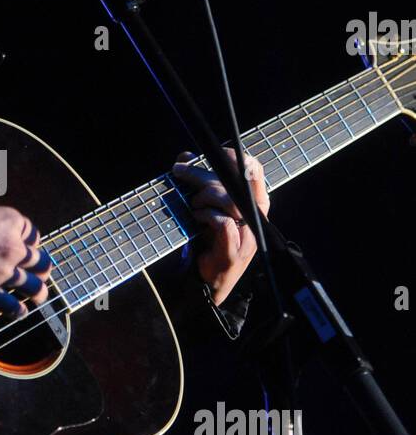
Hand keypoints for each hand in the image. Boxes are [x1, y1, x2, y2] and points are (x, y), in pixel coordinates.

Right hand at [0, 200, 53, 317]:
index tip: (28, 245)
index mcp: (10, 222)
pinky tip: (22, 311)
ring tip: (40, 295)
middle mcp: (13, 247)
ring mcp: (3, 271)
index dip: (31, 241)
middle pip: (38, 260)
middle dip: (41, 266)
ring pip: (31, 285)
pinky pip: (9, 304)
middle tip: (43, 271)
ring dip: (37, 290)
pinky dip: (17, 310)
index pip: (32, 233)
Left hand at [170, 148, 270, 304]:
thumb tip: (185, 156)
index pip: (253, 170)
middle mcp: (256, 217)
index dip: (234, 157)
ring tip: (193, 206)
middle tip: (179, 172)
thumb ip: (199, 181)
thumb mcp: (205, 206)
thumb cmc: (209, 240)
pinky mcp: (235, 251)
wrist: (207, 281)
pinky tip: (198, 220)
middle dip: (201, 174)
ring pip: (227, 200)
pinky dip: (205, 217)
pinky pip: (222, 222)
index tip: (213, 152)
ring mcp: (248, 235)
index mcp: (255, 203)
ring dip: (203, 198)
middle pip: (232, 182)